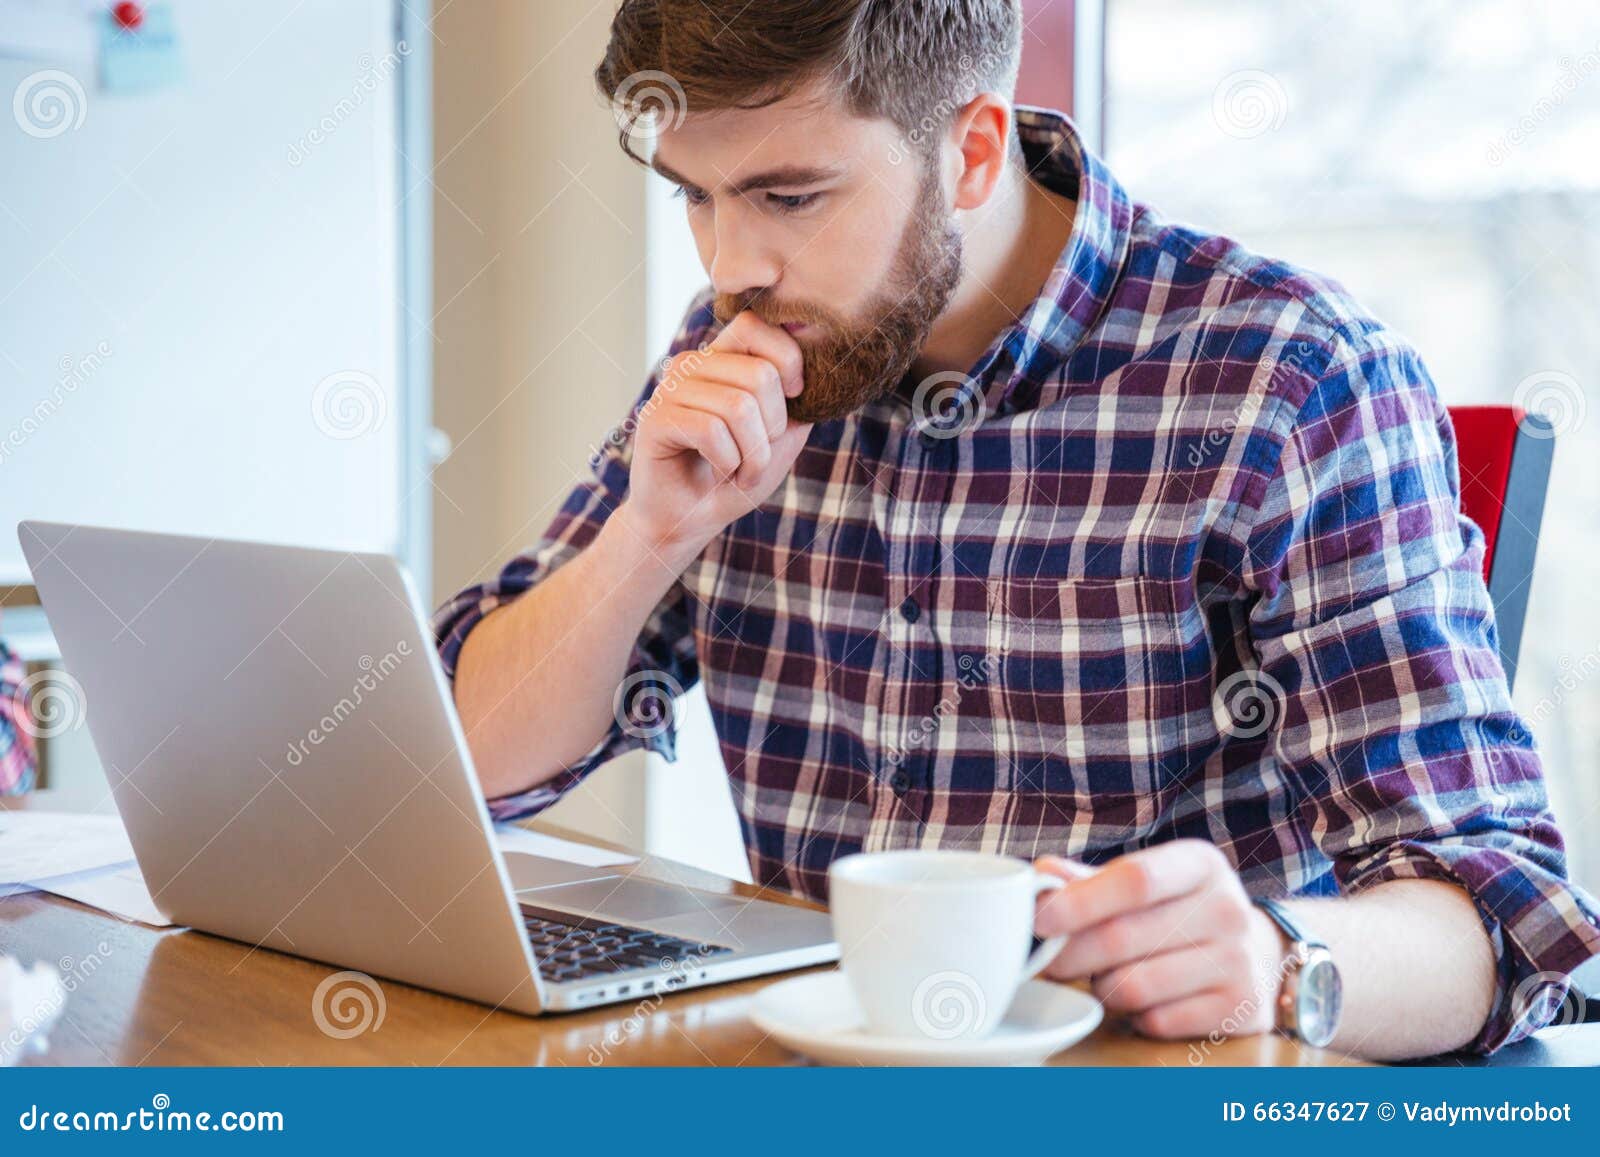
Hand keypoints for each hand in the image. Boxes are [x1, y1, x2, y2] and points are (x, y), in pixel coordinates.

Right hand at [621, 310, 813, 562]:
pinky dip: (729, 463)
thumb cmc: (735, 476)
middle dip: (773, 427)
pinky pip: (711, 431)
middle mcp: (691, 365)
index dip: (787, 360)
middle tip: (759, 455)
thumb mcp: (780, 436)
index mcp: (720, 359)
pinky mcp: (655, 419)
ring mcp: (669, 389)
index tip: (795, 398)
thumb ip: (797, 400)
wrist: (691, 519)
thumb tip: (816, 367)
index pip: (754, 325)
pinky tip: (720, 473)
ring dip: (753, 455)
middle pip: (759, 374)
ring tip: (741, 471)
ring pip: (738, 407)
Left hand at [1032, 840, 1287, 1039]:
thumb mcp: (1145, 881)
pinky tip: (1140, 1000)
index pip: (1135, 880)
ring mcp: (1239, 961)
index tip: (1039, 920)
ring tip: (1103, 975)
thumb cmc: (1177, 911)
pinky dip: (1135, 1016)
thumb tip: (1039, 878)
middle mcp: (1227, 908)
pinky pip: (1157, 1020)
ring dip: (1102, 986)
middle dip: (1069, 954)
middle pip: (1123, 937)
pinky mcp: (1240, 1009)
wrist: (1255, 952)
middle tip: (1046, 961)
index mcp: (1200, 864)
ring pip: (1134, 985)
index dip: (1080, 902)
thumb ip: (1089, 879)